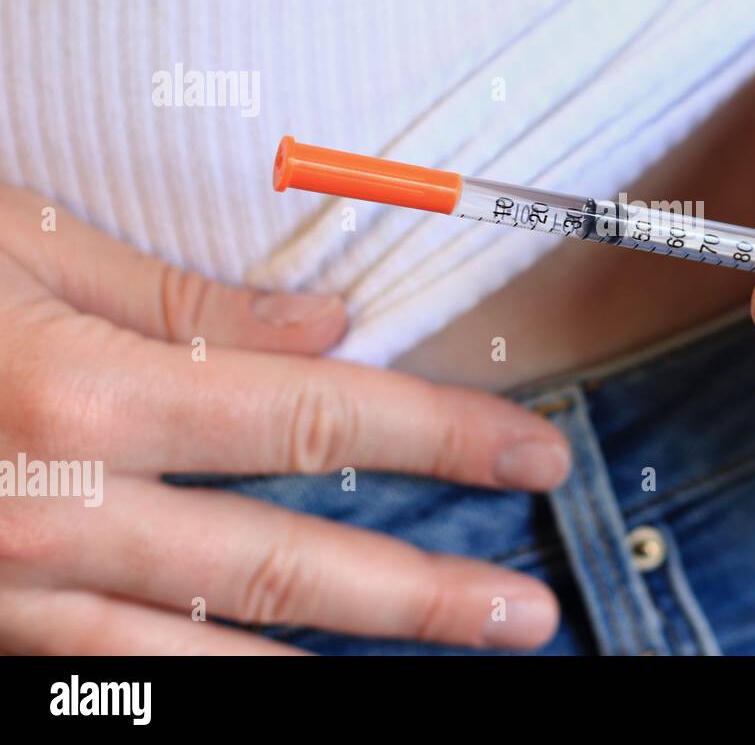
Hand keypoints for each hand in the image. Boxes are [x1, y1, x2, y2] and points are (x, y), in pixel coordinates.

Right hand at [0, 186, 569, 652]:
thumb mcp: (20, 244)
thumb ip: (182, 299)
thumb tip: (323, 326)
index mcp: (90, 395)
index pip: (323, 425)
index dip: (444, 441)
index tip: (530, 458)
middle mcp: (62, 508)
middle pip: (291, 563)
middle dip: (425, 590)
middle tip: (525, 610)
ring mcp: (15, 586)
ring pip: (210, 647)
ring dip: (341, 662)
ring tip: (444, 666)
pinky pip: (110, 676)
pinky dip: (201, 683)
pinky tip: (273, 684)